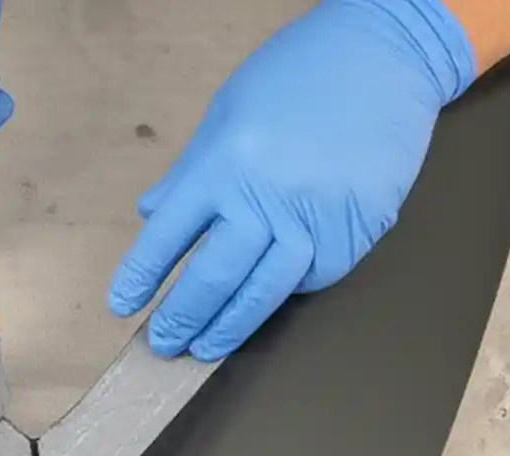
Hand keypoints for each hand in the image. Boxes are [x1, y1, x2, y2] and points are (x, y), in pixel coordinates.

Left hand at [107, 0, 476, 360]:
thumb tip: (153, 214)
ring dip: (231, 326)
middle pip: (215, 276)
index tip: (123, 305)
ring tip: (206, 346)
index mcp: (223, 164)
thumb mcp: (226, 114)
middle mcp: (267, 194)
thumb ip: (189, 173)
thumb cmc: (298, 77)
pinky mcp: (360, 225)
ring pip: (267, 291)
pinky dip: (289, 292)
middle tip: (164, 343)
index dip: (141, 277)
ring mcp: (318, 214)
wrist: (386, 55)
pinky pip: (318, 275)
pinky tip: (267, 299)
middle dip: (183, 317)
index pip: (167, 236)